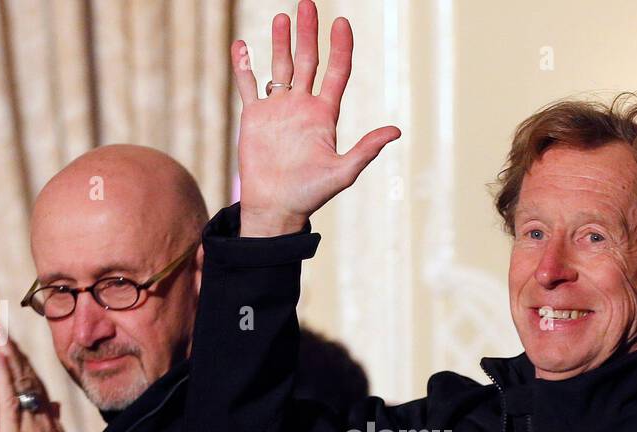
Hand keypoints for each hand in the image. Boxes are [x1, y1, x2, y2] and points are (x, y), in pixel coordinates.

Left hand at [0, 328, 63, 431]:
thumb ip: (52, 429)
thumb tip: (53, 407)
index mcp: (51, 426)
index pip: (37, 389)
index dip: (25, 366)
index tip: (14, 347)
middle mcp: (44, 422)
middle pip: (29, 379)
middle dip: (15, 352)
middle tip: (0, 328)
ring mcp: (31, 427)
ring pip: (20, 384)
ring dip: (9, 355)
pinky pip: (8, 400)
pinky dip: (4, 376)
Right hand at [231, 0, 400, 236]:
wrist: (276, 207)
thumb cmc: (311, 193)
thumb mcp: (343, 172)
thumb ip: (367, 149)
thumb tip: (396, 131)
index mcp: (325, 115)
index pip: (336, 72)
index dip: (340, 47)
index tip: (341, 22)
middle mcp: (302, 106)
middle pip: (308, 60)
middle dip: (308, 33)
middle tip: (307, 3)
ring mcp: (278, 109)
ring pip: (280, 66)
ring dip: (280, 42)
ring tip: (281, 17)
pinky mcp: (254, 117)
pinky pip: (248, 85)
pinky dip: (243, 66)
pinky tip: (241, 45)